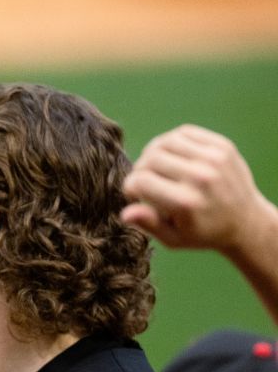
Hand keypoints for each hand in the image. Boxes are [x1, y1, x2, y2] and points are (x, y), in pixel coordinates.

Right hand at [121, 124, 274, 253]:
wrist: (246, 221)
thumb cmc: (202, 232)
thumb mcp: (173, 239)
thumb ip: (148, 224)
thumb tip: (125, 213)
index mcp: (186, 203)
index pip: (141, 181)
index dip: (130, 188)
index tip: (136, 195)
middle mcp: (201, 178)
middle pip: (150, 158)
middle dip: (140, 170)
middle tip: (145, 182)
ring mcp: (214, 159)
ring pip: (164, 141)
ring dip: (153, 153)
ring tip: (156, 167)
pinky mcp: (222, 146)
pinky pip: (184, 132)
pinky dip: (172, 142)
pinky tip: (173, 156)